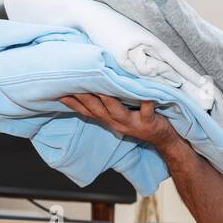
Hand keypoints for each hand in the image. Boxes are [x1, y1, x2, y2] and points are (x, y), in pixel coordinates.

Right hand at [59, 93, 176, 148]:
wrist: (163, 138)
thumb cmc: (140, 119)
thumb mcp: (118, 114)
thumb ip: (105, 104)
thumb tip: (90, 88)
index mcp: (109, 119)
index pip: (87, 111)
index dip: (73, 103)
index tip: (60, 91)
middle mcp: (117, 122)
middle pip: (97, 110)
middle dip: (85, 97)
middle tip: (74, 83)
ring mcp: (133, 123)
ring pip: (116, 111)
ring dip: (108, 100)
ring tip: (101, 87)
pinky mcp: (149, 122)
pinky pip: (147, 111)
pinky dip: (147, 103)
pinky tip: (147, 94)